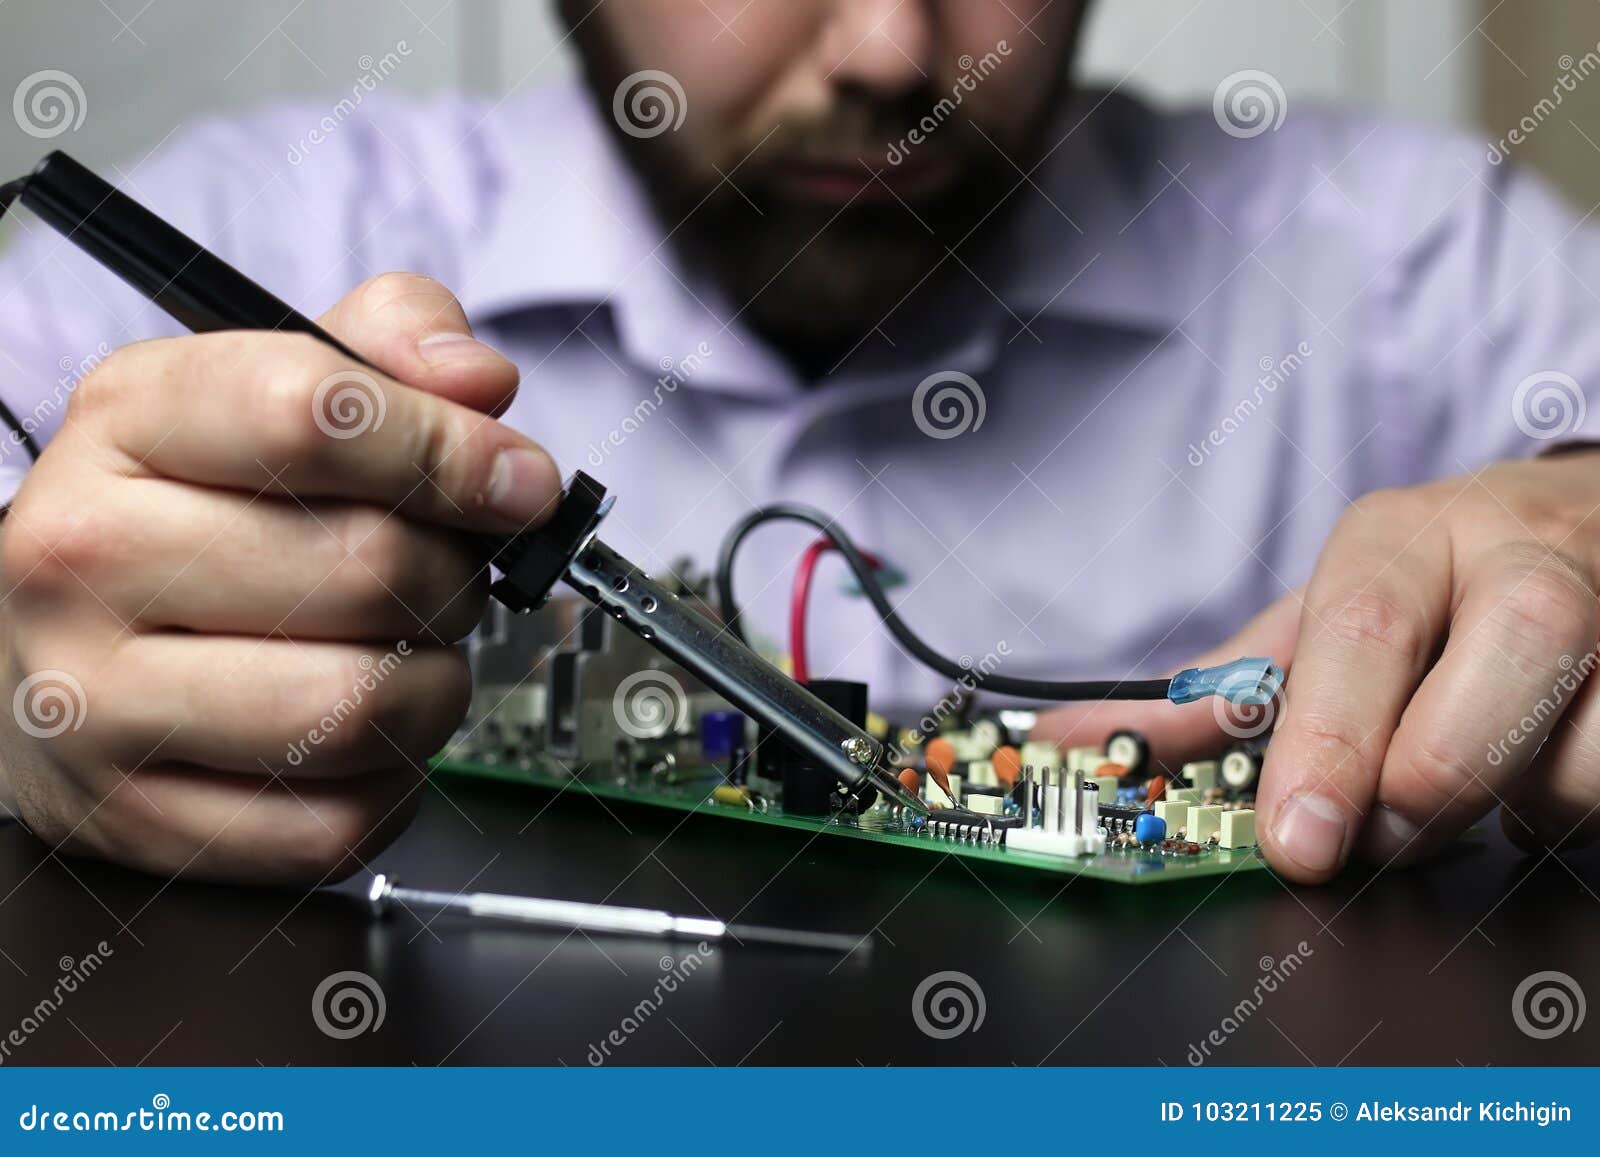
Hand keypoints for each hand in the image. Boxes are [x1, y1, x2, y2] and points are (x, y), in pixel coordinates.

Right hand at [0, 273, 560, 882]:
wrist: (49, 654)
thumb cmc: (190, 515)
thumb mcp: (270, 384)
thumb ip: (390, 343)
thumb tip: (478, 382)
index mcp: (127, 422)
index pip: (315, 414)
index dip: (453, 450)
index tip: (517, 481)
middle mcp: (84, 558)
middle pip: (368, 568)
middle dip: (451, 576)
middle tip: (440, 576)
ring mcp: (98, 704)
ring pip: (365, 707)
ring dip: (432, 685)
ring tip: (403, 655)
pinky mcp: (144, 821)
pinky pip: (341, 822)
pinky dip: (391, 780)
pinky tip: (360, 737)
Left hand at [1035, 452, 1599, 881]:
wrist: (1586, 529)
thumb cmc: (1434, 591)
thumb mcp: (1324, 623)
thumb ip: (1216, 694)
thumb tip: (1077, 742)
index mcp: (1401, 538)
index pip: (1360, 629)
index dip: (1327, 743)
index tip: (1295, 838)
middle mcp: (1519, 553)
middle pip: (1494, 671)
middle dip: (1429, 783)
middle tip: (1386, 830)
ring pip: (1580, 752)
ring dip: (1520, 802)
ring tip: (1485, 771)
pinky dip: (1578, 802)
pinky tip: (1549, 766)